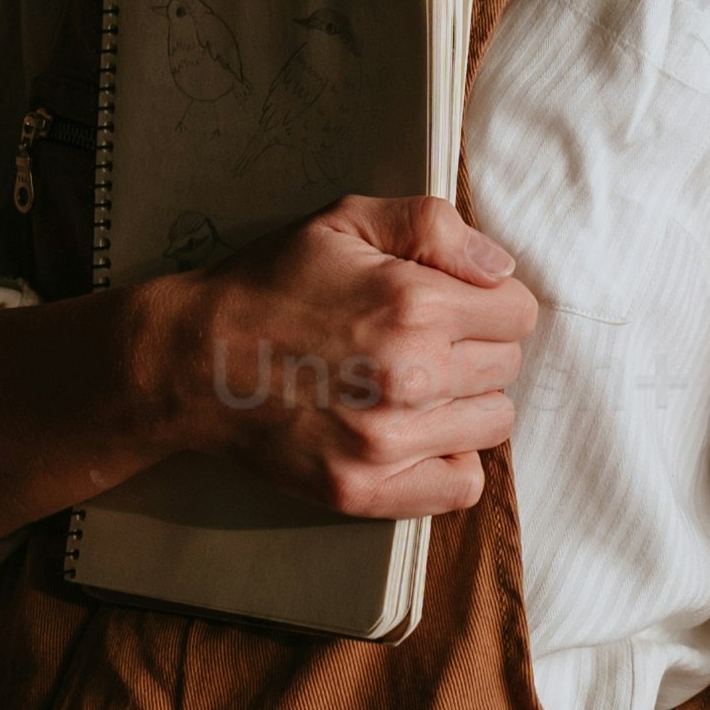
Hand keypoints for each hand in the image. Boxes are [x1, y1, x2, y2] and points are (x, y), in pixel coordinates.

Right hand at [136, 193, 536, 523]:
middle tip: (422, 340)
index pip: (517, 312)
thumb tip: (500, 268)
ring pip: (493, 423)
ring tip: (415, 385)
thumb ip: (433, 226)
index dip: (489, 300)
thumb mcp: (345, 219)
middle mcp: (410, 376)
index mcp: (413, 304)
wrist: (192, 360)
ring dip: (465, 402)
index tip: (453, 303)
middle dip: (475, 346)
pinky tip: (416, 432)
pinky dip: (449, 459)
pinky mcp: (365, 490)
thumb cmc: (271, 284)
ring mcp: (386, 441)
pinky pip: (461, 484)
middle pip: (507, 366)